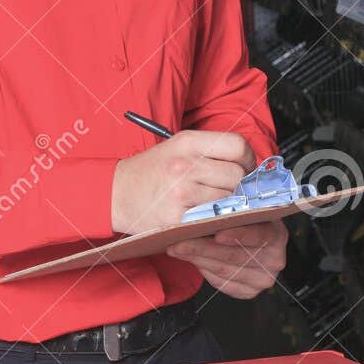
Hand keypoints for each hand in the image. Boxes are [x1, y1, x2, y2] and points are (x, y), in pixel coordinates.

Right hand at [110, 130, 255, 233]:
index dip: (248, 159)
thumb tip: (248, 164)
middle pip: (237, 176)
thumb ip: (211, 150)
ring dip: (229, 205)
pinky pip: (212, 220)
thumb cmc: (151, 170)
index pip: (237, 146)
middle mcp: (185, 165)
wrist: (115, 193)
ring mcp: (181, 192)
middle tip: (233, 191)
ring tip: (218, 204)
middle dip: (240, 185)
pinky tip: (208, 217)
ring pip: (228, 200)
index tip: (246, 168)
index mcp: (188, 142)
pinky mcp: (178, 218)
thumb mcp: (177, 147)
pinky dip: (216, 220)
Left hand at [166, 219, 287, 298]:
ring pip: (223, 270)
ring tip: (177, 247)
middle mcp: (274, 260)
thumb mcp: (245, 210)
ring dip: (197, 258)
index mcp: (277, 235)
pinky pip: (220, 282)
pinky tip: (191, 258)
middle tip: (180, 239)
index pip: (260, 236)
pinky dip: (202, 269)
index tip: (217, 233)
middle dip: (203, 247)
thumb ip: (233, 208)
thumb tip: (211, 205)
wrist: (251, 238)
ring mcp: (261, 278)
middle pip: (235, 256)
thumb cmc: (246, 221)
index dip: (238, 235)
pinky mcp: (247, 291)